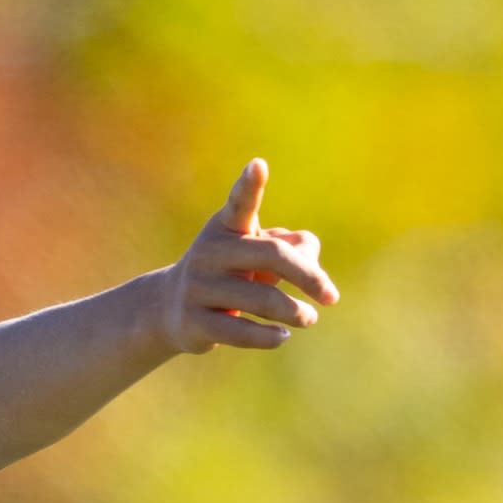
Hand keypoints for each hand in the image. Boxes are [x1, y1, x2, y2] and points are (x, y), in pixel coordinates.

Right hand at [161, 160, 336, 355]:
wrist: (171, 308)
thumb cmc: (232, 273)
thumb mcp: (260, 254)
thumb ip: (294, 247)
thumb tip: (311, 255)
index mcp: (226, 227)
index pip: (240, 203)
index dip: (250, 185)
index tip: (259, 166)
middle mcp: (209, 251)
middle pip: (271, 255)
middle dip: (308, 277)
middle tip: (331, 297)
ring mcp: (198, 287)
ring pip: (261, 299)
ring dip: (294, 312)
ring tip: (308, 318)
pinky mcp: (194, 321)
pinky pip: (241, 331)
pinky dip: (269, 336)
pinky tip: (283, 336)